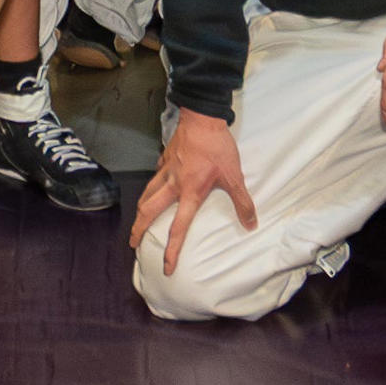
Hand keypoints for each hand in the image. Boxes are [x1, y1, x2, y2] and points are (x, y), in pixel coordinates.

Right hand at [129, 107, 259, 273]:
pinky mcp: (165, 157)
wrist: (202, 118)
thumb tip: (251, 224)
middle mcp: (173, 185)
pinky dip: (151, 185)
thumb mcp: (234, 176)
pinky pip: (155, 175)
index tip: (166, 266)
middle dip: (139, 229)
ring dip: (140, 209)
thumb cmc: (217, 147)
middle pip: (149, 211)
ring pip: (147, 193)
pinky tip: (154, 186)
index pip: (178, 228)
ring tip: (137, 219)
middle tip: (133, 243)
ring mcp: (166, 170)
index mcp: (189, 193)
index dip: (172, 250)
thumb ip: (242, 202)